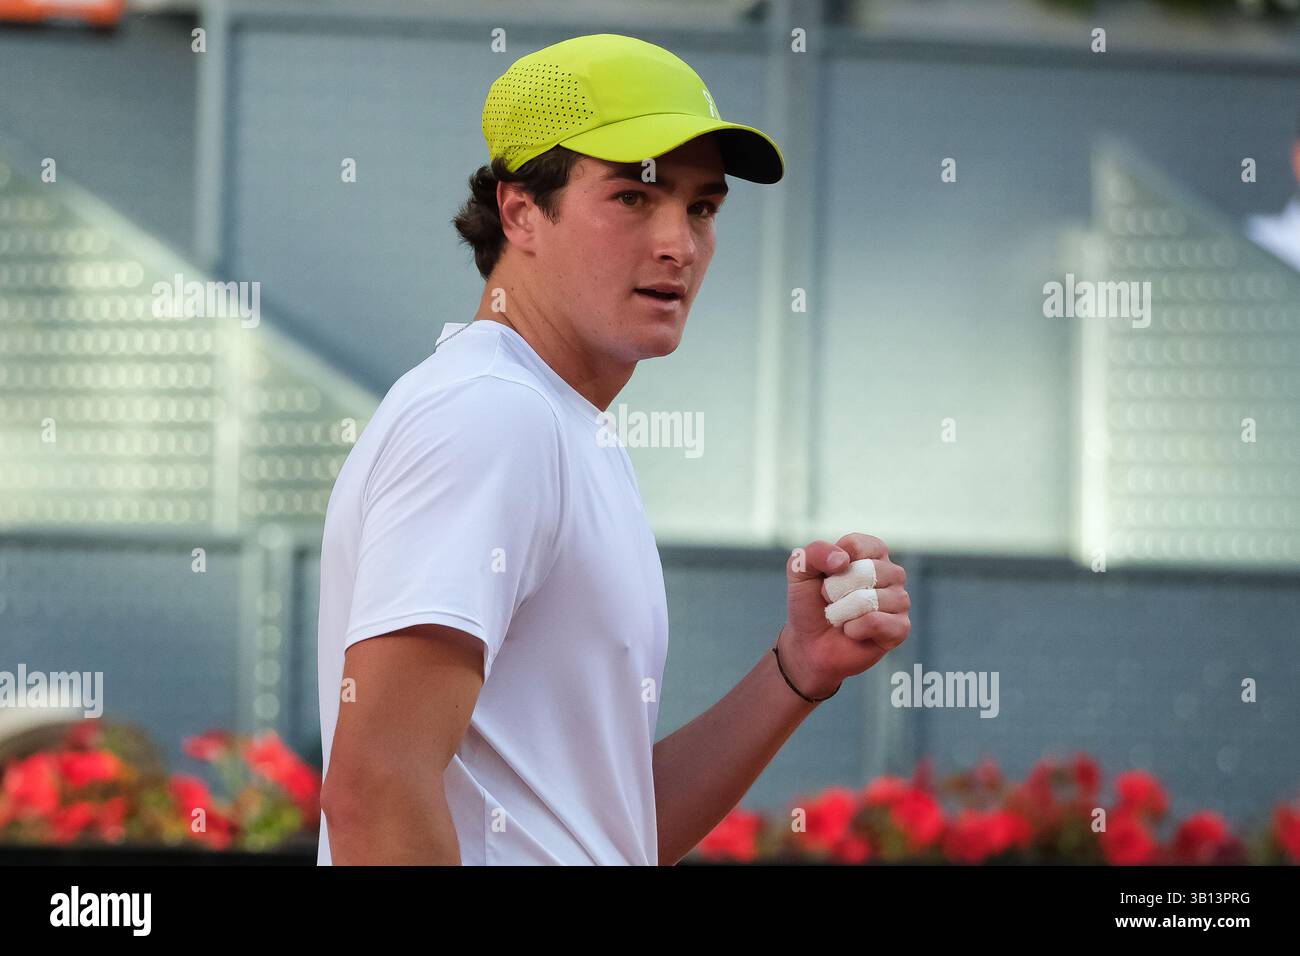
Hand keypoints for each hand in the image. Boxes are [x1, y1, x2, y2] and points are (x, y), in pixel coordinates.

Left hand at [779, 534, 910, 698]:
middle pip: (865, 572)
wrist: (810, 644)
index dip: (831, 564)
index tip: (825, 576)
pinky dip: (854, 629)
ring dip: (842, 612)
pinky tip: (851, 631)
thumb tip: (843, 560)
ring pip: (870, 599)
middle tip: (831, 601)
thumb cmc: (810, 604)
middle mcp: (892, 573)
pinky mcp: (901, 627)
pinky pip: (876, 622)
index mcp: (872, 552)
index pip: (855, 545)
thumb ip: (814, 552)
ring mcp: (899, 600)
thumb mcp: (800, 571)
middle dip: (835, 590)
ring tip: (841, 617)